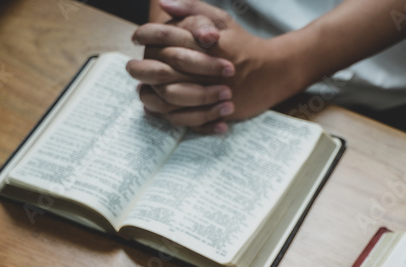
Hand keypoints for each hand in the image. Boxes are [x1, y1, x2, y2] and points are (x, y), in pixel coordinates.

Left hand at [130, 0, 308, 131]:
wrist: (273, 73)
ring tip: (142, 87)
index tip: (135, 35)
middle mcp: (207, 68)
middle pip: (162, 70)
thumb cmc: (243, 44)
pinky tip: (157, 105)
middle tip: (132, 67)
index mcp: (206, 43)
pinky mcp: (216, 110)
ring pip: (169, 96)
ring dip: (151, 91)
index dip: (147, 34)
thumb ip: (193, 9)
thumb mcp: (222, 20)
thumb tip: (163, 3)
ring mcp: (211, 92)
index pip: (167, 36)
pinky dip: (166, 112)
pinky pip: (184, 116)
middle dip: (141, 68)